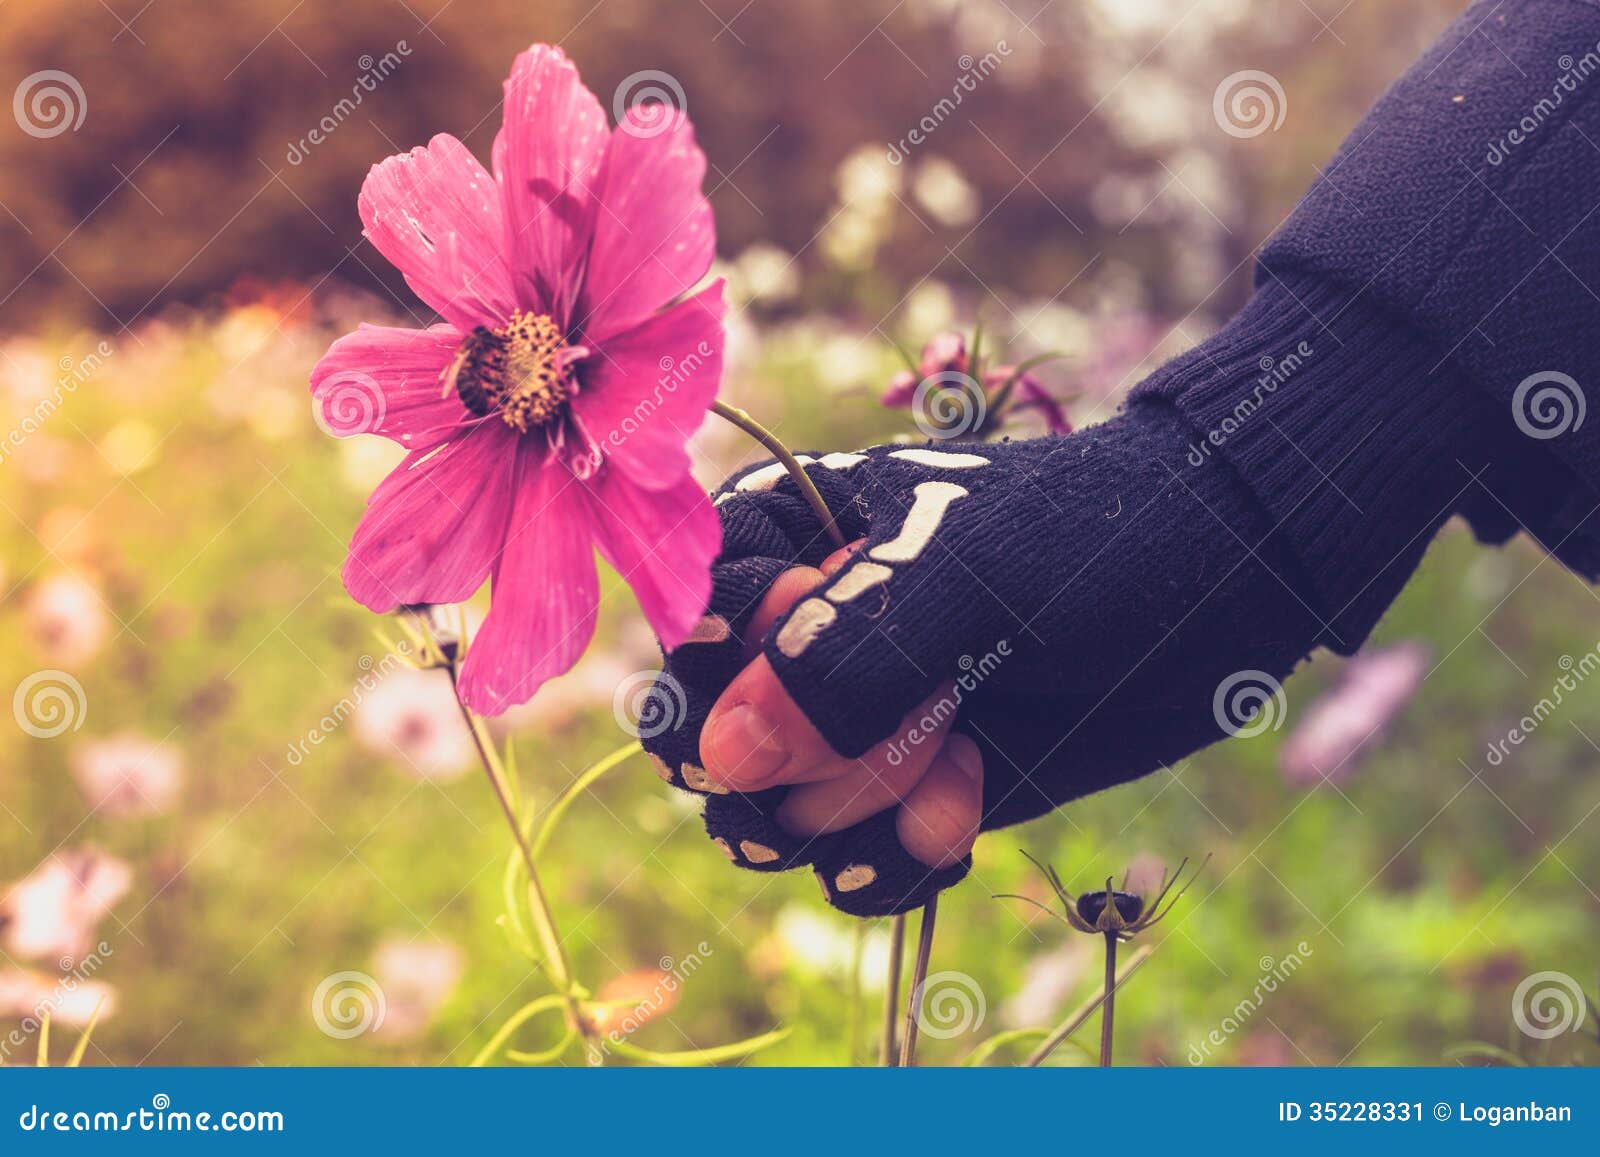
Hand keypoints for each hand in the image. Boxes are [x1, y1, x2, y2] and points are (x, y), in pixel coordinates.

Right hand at [642, 402, 1326, 915]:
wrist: (1216, 588)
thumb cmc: (1086, 542)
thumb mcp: (962, 579)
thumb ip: (836, 663)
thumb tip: (720, 764)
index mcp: (772, 542)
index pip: (680, 643)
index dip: (748, 670)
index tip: (842, 637)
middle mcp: (788, 640)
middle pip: (707, 750)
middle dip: (811, 758)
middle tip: (920, 715)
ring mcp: (842, 726)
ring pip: (773, 822)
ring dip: (868, 805)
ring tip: (959, 753)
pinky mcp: (898, 794)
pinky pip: (844, 870)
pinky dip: (903, 855)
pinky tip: (964, 805)